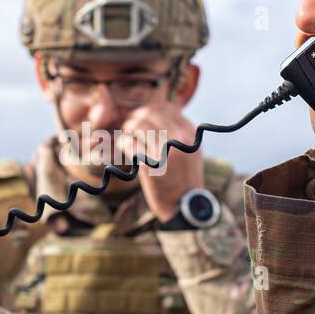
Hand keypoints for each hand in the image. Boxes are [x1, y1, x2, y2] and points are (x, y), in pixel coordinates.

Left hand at [117, 102, 205, 221]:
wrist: (184, 205)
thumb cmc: (184, 178)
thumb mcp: (190, 151)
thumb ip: (177, 132)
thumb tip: (153, 113)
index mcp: (190, 133)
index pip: (165, 108)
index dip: (150, 111)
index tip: (143, 118)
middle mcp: (179, 139)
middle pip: (149, 113)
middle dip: (136, 118)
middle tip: (130, 126)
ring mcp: (165, 150)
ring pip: (138, 126)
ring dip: (128, 129)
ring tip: (126, 137)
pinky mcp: (150, 163)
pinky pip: (130, 144)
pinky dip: (124, 143)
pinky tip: (125, 148)